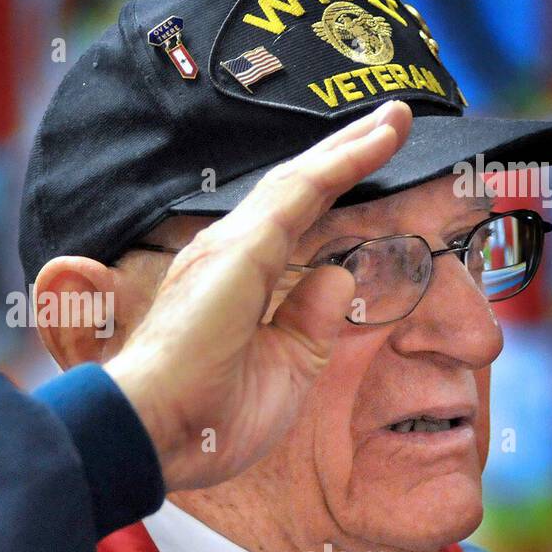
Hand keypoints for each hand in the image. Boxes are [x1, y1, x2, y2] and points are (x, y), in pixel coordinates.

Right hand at [105, 100, 412, 489]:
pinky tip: (376, 139)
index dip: (330, 188)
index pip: (291, 221)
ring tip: (392, 119)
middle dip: (342, 154)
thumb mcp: (286, 367)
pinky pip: (303, 191)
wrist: (159, 433)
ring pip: (300, 181)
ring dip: (348, 146)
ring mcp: (232, 246)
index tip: (371, 161)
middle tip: (388, 121)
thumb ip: (310, 320)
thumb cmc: (210, 416)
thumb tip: (338, 275)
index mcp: (233, 282)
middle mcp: (228, 253)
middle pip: (296, 190)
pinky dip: (342, 161)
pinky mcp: (243, 247)